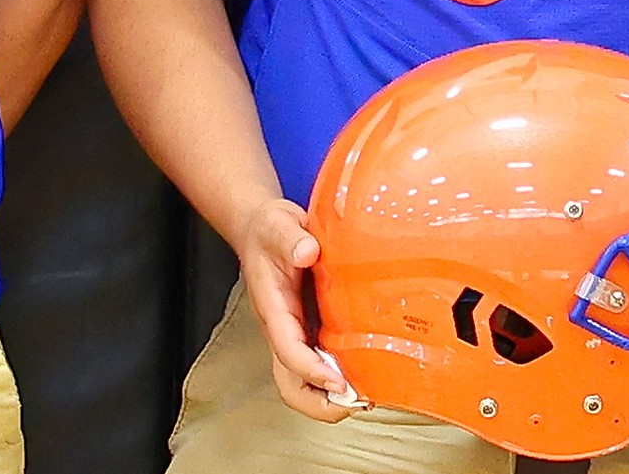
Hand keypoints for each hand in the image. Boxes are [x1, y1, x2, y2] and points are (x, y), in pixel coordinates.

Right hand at [234, 196, 358, 420]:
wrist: (262, 229)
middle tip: (355, 403)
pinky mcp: (308, 329)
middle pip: (290, 383)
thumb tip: (307, 251)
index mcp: (274, 309)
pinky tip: (366, 374)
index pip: (288, 351)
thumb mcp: (278, 225)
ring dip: (330, 397)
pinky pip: (319, 364)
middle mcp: (283, 329)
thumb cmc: (269, 230)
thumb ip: (291, 238)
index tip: (338, 381)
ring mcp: (295, 333)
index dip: (312, 371)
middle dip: (319, 403)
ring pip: (304, 381)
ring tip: (365, 398)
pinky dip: (338, 378)